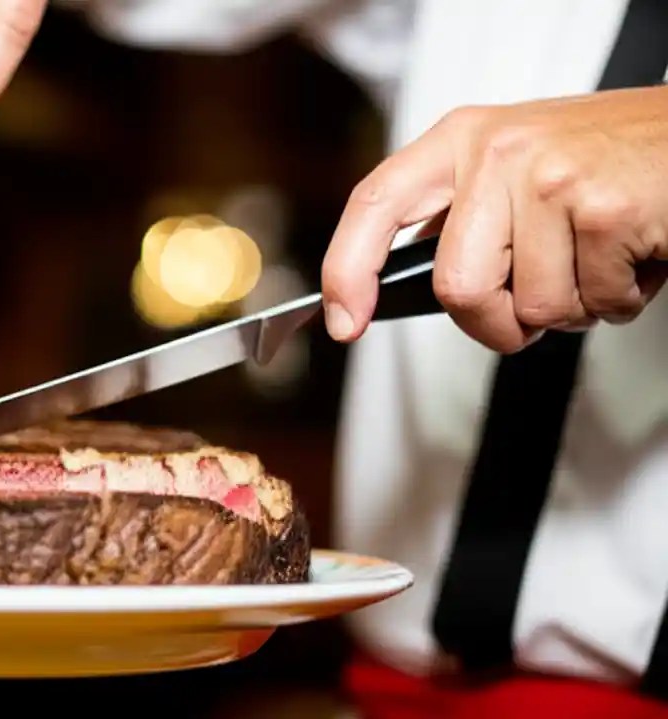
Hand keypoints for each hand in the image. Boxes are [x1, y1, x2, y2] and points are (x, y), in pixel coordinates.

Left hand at [320, 85, 667, 352]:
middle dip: (497, 322)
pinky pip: (595, 303)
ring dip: (573, 307)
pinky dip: (620, 299)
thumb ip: (460, 216)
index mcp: (460, 140)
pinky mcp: (602, 210)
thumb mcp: (513, 167)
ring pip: (532, 308)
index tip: (344, 322)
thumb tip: (395, 284)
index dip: (347, 269)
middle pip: (457, 288)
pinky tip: (630, 254)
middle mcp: (496, 153)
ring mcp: (549, 179)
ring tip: (596, 258)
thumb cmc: (605, 158)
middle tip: (532, 304)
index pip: (375, 204)